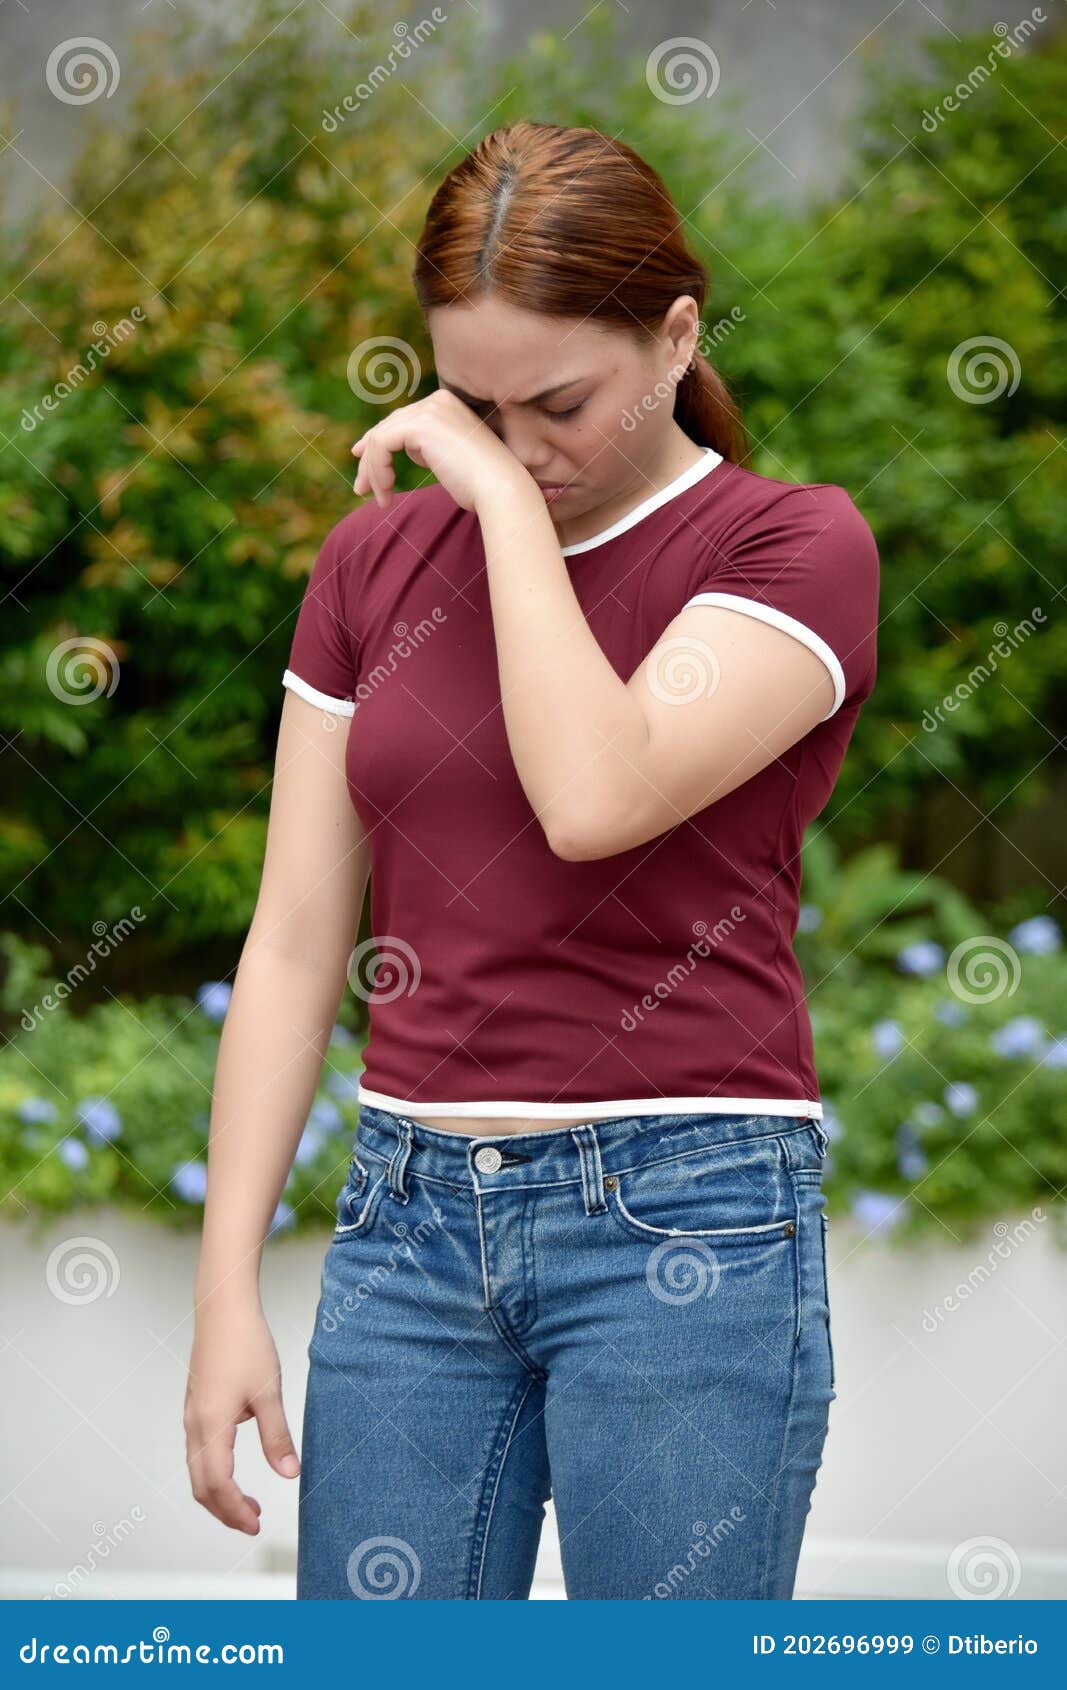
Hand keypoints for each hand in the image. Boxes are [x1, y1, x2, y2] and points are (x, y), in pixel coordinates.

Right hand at [184, 1304, 299, 1533]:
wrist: (222, 1308)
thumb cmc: (245, 1343)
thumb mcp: (268, 1392)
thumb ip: (277, 1437)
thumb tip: (289, 1474)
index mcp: (211, 1425)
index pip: (217, 1484)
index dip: (235, 1510)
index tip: (256, 1525)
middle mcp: (194, 1425)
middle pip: (200, 1485)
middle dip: (224, 1510)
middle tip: (253, 1523)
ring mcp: (191, 1416)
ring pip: (197, 1470)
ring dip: (218, 1493)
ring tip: (247, 1503)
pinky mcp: (195, 1406)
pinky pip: (198, 1452)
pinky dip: (213, 1472)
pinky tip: (235, 1469)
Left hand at [350, 388, 522, 512]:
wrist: (500, 488)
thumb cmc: (482, 485)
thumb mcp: (451, 458)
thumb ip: (430, 448)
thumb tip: (409, 451)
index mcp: (447, 404)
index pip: (402, 420)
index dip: (378, 440)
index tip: (362, 461)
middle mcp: (437, 401)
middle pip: (388, 426)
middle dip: (369, 458)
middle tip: (361, 488)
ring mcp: (428, 410)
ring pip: (380, 437)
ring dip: (373, 471)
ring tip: (377, 498)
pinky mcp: (418, 425)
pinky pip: (381, 445)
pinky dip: (377, 471)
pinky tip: (384, 493)